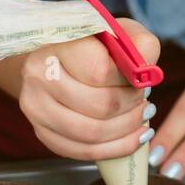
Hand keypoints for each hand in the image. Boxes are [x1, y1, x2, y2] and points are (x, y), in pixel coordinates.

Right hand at [17, 18, 160, 159]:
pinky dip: (115, 149)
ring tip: (141, 119)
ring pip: (92, 133)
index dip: (128, 82)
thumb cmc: (94, 45)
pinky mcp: (42, 133)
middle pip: (98, 106)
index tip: (140, 81)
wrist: (57, 59)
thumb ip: (141, 45)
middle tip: (145, 103)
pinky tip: (131, 137)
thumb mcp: (120, 33)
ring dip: (126, 131)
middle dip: (132, 109)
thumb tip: (147, 71)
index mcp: (58, 44)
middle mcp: (39, 76)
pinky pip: (83, 151)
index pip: (99, 72)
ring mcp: (37, 108)